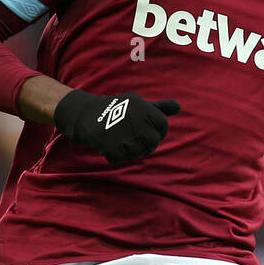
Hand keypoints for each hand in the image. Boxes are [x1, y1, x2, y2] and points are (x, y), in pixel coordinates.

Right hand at [53, 89, 179, 165]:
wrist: (85, 114)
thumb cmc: (116, 109)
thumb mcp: (138, 105)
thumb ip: (159, 108)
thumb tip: (178, 107)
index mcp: (143, 107)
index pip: (162, 124)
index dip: (158, 132)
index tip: (148, 133)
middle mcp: (135, 119)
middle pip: (153, 142)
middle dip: (145, 145)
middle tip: (132, 140)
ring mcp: (123, 133)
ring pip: (138, 153)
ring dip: (129, 152)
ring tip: (118, 140)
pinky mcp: (111, 145)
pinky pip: (120, 159)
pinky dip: (114, 156)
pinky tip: (107, 145)